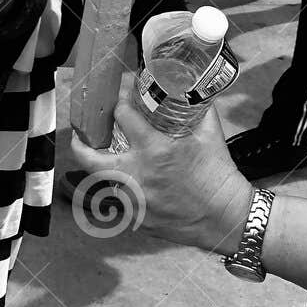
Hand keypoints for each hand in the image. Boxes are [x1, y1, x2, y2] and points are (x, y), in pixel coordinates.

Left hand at [66, 80, 254, 254]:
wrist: (227, 219)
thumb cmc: (219, 176)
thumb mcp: (210, 134)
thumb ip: (197, 108)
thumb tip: (189, 87)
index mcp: (155, 150)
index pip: (122, 116)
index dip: (118, 99)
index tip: (118, 93)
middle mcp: (138, 176)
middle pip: (90, 158)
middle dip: (79, 144)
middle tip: (79, 134)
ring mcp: (135, 201)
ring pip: (106, 181)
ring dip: (108, 167)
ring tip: (110, 156)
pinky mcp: (138, 219)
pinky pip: (124, 200)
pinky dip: (126, 188)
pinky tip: (135, 181)